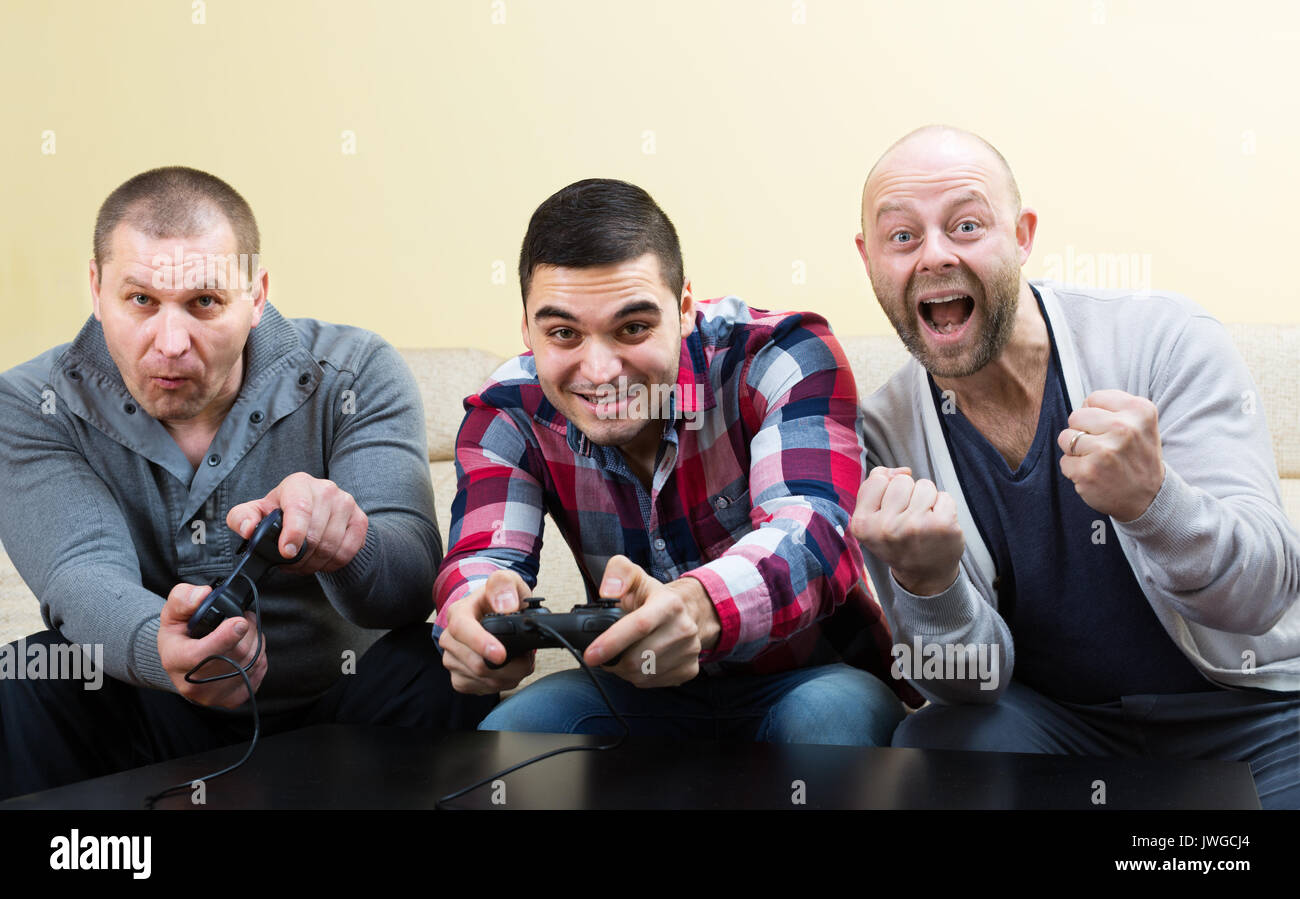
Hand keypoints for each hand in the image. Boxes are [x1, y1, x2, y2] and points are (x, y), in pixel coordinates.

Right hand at [157, 583, 266, 708]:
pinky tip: (249, 648)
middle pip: (235, 656)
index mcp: (176, 660)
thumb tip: (203, 595)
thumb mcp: (172, 612)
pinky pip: (258, 674)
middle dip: (247, 631)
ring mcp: (214, 695)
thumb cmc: (179, 636)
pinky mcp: (232, 700)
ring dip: (256, 641)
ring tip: (246, 630)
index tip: (241, 622)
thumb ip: (184, 598)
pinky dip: (259, 657)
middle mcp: (194, 684)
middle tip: (245, 617)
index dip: (225, 638)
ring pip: (250, 664)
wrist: (180, 663)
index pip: (202, 655)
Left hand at [226, 473, 368, 574]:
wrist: (316, 512)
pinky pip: (348, 551)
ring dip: (314, 563)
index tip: (286, 553)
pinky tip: (321, 559)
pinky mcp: (360, 520)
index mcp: (298, 484)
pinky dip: (332, 563)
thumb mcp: (257, 512)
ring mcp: (346, 504)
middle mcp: (326, 489)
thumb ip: (242, 518)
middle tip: (289, 562)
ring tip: (303, 562)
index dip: (294, 533)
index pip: (300, 508)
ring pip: (332, 546)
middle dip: (300, 557)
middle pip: (316, 534)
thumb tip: (249, 529)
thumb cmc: (282, 512)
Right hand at [438, 569, 534, 694]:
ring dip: (510, 675)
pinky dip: (503, 683)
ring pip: (483, 679)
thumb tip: (506, 606)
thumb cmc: (499, 598)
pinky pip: (483, 689)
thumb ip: (504, 585)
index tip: (501, 655)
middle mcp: (449, 638)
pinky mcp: (459, 678)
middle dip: (511, 665)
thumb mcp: (506, 581)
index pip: (462, 629)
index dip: (480, 644)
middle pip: (476, 663)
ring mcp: (451, 660)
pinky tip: (508, 670)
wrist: (492, 613)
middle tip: (528, 656)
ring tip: (520, 660)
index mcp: (458, 612)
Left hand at [583, 555, 719, 687]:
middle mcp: (683, 628)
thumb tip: (608, 590)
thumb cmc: (654, 597)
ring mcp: (689, 651)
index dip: (611, 643)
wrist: (688, 612)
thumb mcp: (635, 577)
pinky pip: (652, 683)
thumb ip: (617, 574)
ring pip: (643, 674)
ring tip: (622, 654)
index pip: (639, 626)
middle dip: (613, 660)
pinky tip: (639, 661)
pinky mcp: (689, 669)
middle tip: (604, 653)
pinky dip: (638, 676)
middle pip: (637, 658)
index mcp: (669, 604)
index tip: (591, 655)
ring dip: (624, 670)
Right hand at [850, 466, 963, 595]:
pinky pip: (944, 496)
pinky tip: (938, 527)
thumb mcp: (873, 517)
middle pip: (902, 480)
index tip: (890, 514)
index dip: (887, 492)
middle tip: (908, 521)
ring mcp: (915, 526)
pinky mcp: (942, 525)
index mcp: (862, 524)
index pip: (878, 479)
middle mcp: (886, 527)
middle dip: (908, 495)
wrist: (924, 576)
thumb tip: (903, 470)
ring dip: (927, 500)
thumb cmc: (898, 540)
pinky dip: (944, 508)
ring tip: (924, 523)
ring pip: (924, 485)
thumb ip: (876, 486)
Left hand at [1058, 389, 1163, 521]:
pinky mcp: (1088, 471)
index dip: (1095, 416)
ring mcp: (1105, 450)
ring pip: (1066, 438)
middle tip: (1103, 448)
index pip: (1094, 398)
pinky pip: (1064, 461)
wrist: (1149, 498)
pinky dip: (1074, 469)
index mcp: (1139, 410)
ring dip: (1076, 451)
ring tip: (1098, 460)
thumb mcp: (1140, 424)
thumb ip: (1114, 408)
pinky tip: (1095, 474)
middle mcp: (1124, 428)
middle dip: (1083, 432)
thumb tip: (1083, 405)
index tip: (1110, 431)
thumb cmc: (1137, 457)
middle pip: (1076, 416)